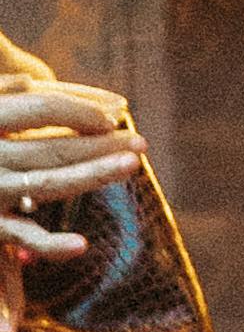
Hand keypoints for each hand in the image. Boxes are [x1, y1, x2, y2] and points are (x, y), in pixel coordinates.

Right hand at [0, 72, 136, 273]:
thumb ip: (0, 97)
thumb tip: (31, 86)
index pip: (39, 107)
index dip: (78, 109)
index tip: (110, 117)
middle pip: (53, 146)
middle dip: (101, 144)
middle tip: (142, 142)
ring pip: (48, 184)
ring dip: (93, 175)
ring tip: (131, 165)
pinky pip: (19, 238)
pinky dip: (49, 245)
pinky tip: (82, 244)